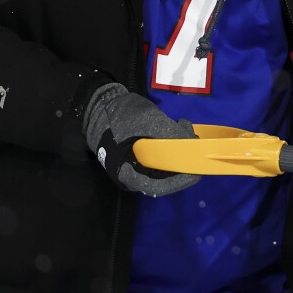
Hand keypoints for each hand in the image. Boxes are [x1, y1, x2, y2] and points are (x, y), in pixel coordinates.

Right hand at [81, 83, 199, 195]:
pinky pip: (158, 157)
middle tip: (193, 143)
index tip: (196, 172)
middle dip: (181, 161)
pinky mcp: (138, 156)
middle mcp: (131, 175)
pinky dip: (170, 145)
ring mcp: (134, 166)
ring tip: (185, 129)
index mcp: (126, 174)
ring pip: (163, 166)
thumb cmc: (116, 115)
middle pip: (163, 178)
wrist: (96, 105)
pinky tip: (177, 128)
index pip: (157, 186)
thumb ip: (169, 133)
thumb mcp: (145, 119)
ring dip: (178, 150)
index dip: (179, 182)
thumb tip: (191, 143)